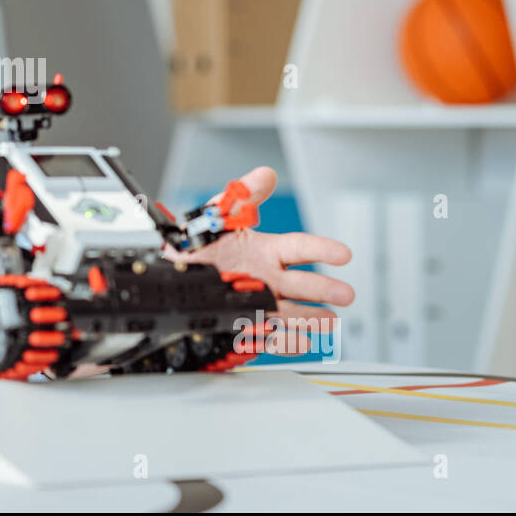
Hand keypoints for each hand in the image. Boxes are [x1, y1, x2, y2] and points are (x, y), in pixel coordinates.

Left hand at [163, 166, 353, 354]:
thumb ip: (241, 197)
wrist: (169, 277)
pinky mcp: (249, 327)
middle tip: (346, 294)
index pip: (300, 248)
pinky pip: (270, 337)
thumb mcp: (216, 216)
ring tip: (330, 321)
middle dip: (325, 288)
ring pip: (292, 312)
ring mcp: (260, 304)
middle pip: (302, 284)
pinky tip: (300, 341)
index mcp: (266, 252)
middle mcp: (268, 279)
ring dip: (312, 317)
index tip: (344, 254)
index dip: (322, 250)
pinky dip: (286, 342)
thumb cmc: (196, 246)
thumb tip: (265, 173)